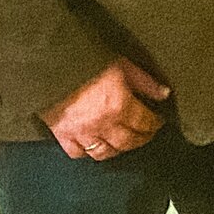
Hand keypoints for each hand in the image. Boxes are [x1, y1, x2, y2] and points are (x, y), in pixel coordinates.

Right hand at [39, 58, 171, 159]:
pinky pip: (77, 153)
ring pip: (104, 152)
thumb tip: (163, 93)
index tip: (158, 122)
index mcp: (119, 105)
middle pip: (128, 142)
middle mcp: (102, 123)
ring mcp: (81, 132)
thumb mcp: (122, 65)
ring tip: (123, 142)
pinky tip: (93, 146)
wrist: (50, 64)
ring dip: (117, 149)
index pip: (145, 123)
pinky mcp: (62, 134)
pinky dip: (87, 152)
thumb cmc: (85, 61)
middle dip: (141, 139)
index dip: (155, 124)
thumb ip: (145, 82)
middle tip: (145, 134)